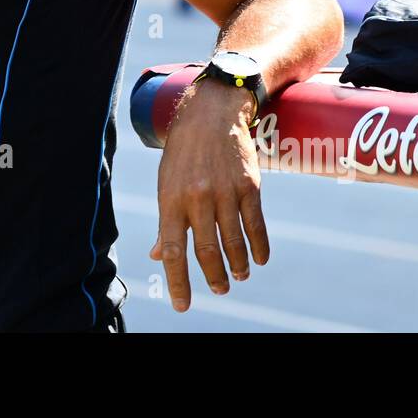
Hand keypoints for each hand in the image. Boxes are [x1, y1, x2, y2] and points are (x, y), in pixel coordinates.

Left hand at [150, 79, 269, 311]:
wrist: (211, 112)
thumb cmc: (183, 152)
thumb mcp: (166, 182)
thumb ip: (166, 221)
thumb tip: (159, 256)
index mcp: (171, 199)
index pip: (172, 250)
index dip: (178, 282)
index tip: (182, 305)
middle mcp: (197, 198)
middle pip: (205, 251)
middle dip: (213, 277)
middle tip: (219, 290)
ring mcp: (224, 192)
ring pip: (232, 242)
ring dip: (236, 266)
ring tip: (237, 276)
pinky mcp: (249, 186)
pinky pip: (256, 225)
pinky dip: (258, 247)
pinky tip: (258, 260)